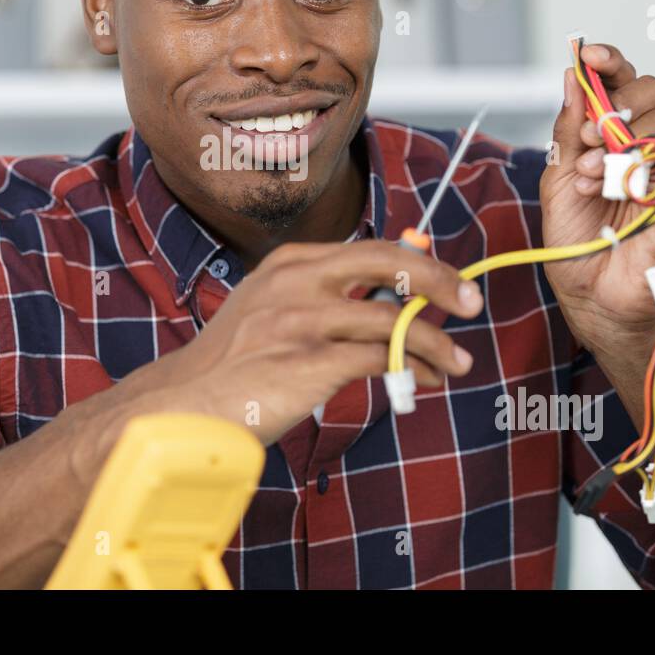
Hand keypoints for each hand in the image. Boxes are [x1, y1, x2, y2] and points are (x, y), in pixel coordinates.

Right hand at [151, 240, 482, 444]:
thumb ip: (322, 297)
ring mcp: (300, 320)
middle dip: (440, 282)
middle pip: (389, 263)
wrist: (182, 406)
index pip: (372, 248)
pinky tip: (423, 382)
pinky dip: (411, 369)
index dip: (420, 264)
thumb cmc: (232, 366)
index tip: (448, 284)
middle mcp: (296, 281)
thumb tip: (391, 299)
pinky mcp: (306, 363)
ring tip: (457, 365)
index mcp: (290, 263)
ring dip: (435, 343)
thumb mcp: (269, 310)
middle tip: (472, 303)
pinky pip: (378, 359)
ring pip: (392, 318)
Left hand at [540, 44, 654, 355]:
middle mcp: (642, 149)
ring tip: (590, 176)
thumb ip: (566, 131)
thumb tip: (570, 80)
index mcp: (610, 140)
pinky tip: (613, 187)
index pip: (619, 85)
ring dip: (615, 143)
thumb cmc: (580, 250)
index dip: (608, 63)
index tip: (589, 55)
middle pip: (648, 91)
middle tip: (588, 133)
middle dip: (614, 103)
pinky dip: (637, 167)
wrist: (597, 300)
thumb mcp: (557, 182)